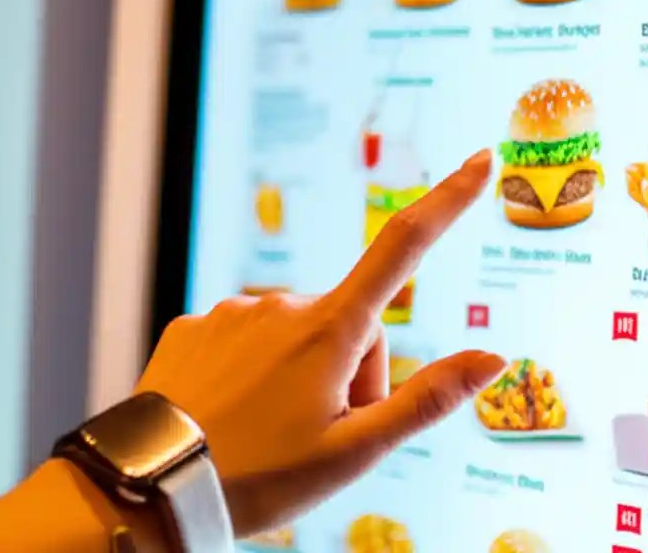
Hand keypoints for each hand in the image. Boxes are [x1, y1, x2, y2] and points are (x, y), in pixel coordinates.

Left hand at [136, 149, 503, 536]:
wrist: (153, 488)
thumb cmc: (260, 478)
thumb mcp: (353, 452)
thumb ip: (426, 400)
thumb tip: (494, 357)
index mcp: (328, 330)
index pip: (403, 248)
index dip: (447, 201)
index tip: (478, 159)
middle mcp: (281, 305)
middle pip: (350, 328)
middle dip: (350, 374)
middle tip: (320, 434)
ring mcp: (233, 312)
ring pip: (296, 338)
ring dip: (299, 377)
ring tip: (269, 433)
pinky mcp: (194, 326)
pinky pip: (245, 340)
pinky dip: (251, 374)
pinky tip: (232, 414)